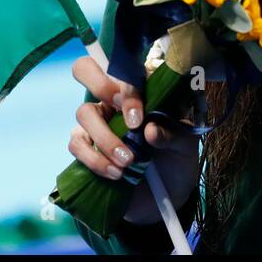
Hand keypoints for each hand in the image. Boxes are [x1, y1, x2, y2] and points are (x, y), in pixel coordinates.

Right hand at [68, 55, 199, 225]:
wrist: (168, 193)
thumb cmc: (177, 159)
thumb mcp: (185, 145)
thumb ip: (173, 134)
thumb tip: (150, 130)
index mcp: (138, 91)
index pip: (122, 68)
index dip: (126, 87)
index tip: (139, 118)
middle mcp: (113, 100)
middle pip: (85, 69)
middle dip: (99, 85)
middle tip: (123, 119)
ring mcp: (96, 123)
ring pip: (83, 113)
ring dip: (104, 138)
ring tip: (128, 161)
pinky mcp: (86, 149)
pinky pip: (77, 145)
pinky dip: (95, 160)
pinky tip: (117, 173)